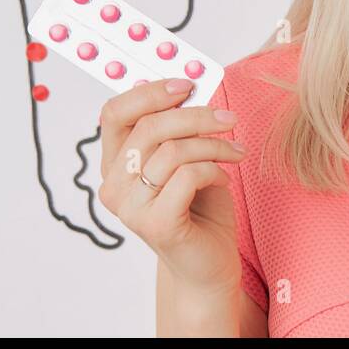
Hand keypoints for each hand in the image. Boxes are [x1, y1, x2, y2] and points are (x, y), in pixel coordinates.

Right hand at [96, 78, 246, 293]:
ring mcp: (130, 208)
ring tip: (235, 153)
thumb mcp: (185, 158)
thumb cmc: (198, 207)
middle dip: (197, 115)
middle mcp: (114, 185)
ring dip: (214, 145)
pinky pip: (188, 176)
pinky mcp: (155, 224)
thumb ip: (176, 129)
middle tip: (228, 117)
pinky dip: (214, 171)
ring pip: (173, 150)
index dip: (150, 92)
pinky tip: (223, 180)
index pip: (114, 113)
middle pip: (149, 127)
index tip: (188, 84)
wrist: (208, 263)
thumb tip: (188, 87)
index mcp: (115, 163)